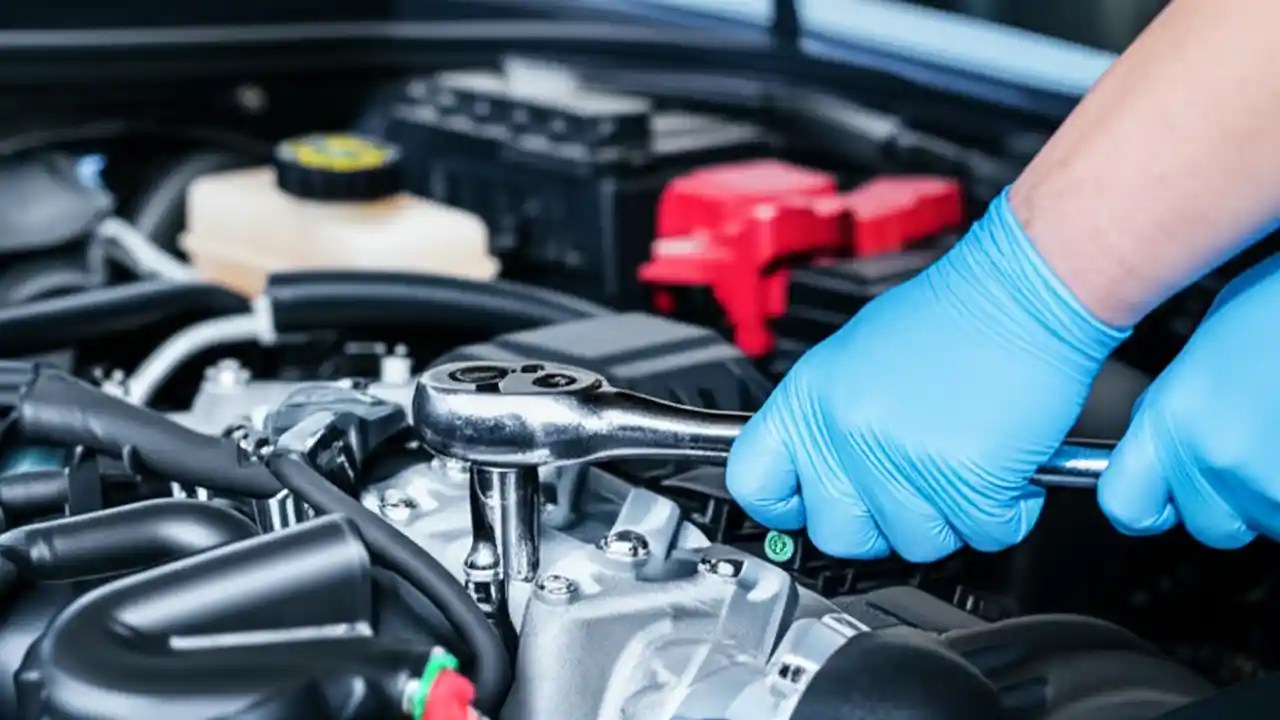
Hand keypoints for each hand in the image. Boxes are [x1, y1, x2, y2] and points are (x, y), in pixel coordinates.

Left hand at [726, 189, 1127, 561]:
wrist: (1022, 292)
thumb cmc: (954, 318)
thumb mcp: (856, 358)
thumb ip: (831, 420)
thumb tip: (823, 471)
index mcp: (810, 397)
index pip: (753, 482)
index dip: (785, 506)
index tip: (809, 507)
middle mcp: (844, 430)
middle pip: (838, 535)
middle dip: (883, 523)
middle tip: (916, 484)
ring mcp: (900, 458)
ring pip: (916, 543)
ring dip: (952, 516)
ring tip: (966, 457)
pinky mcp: (965, 478)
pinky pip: (983, 534)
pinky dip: (1005, 511)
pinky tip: (1005, 463)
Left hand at [1099, 253, 1279, 547]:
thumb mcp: (1208, 349)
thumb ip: (1178, 409)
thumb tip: (1168, 444)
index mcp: (1174, 416)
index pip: (1125, 503)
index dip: (1143, 505)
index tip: (1156, 499)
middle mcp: (1218, 456)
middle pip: (1207, 523)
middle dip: (1228, 498)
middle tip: (1251, 445)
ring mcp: (1276, 483)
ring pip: (1264, 523)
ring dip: (1274, 492)